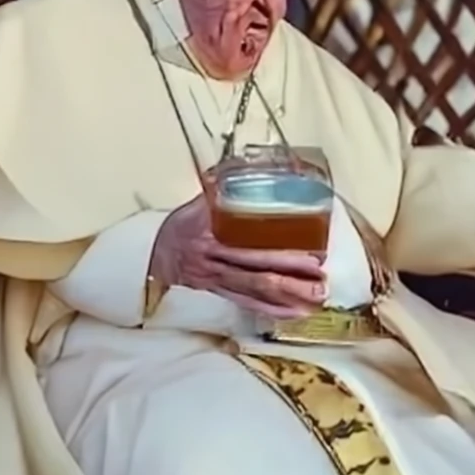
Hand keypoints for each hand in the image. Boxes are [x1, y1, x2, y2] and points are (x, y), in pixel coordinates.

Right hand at [149, 195, 326, 318]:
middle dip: (293, 275)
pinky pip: (248, 304)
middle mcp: (214, 257)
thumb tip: (250, 163)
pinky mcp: (219, 292)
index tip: (309, 247)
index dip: (280, 247)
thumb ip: (225, 184)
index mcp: (212, 230)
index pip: (250, 240)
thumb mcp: (201, 199)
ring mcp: (216, 278)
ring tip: (317, 296)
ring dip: (289, 295)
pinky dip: (274, 309)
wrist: (154, 252)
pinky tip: (295, 311)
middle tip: (320, 275)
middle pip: (257, 269)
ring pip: (256, 290)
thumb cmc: (182, 224)